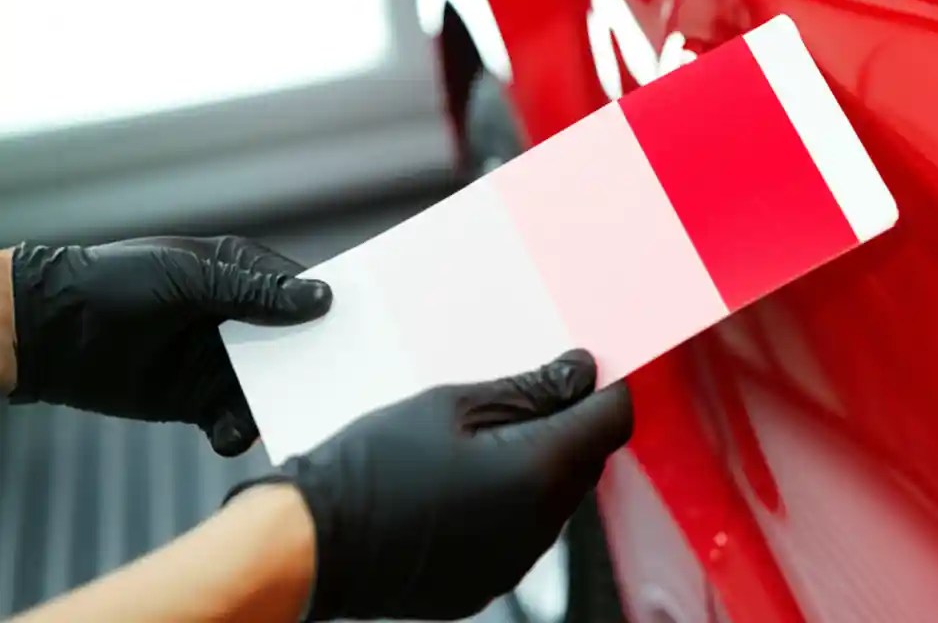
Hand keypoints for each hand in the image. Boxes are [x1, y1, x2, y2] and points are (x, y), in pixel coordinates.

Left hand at [9, 236, 331, 455]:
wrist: (51, 333)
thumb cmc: (116, 284)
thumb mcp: (190, 278)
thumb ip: (256, 292)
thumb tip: (322, 298)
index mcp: (243, 275)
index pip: (302, 293)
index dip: (330, 312)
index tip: (360, 332)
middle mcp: (241, 319)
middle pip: (296, 345)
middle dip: (312, 365)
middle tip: (331, 384)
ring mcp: (223, 361)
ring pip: (271, 387)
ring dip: (275, 403)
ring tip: (270, 415)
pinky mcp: (201, 399)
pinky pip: (234, 419)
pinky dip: (236, 430)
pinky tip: (225, 432)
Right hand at [231, 350, 632, 620]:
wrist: (314, 542)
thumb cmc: (372, 465)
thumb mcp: (452, 404)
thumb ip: (528, 389)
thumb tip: (579, 372)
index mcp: (537, 470)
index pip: (612, 421)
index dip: (607, 388)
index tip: (585, 369)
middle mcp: (540, 524)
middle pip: (587, 460)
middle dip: (570, 423)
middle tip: (524, 393)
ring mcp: (517, 560)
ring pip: (557, 497)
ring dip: (541, 463)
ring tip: (483, 439)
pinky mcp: (492, 580)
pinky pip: (524, 531)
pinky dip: (512, 502)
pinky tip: (465, 482)